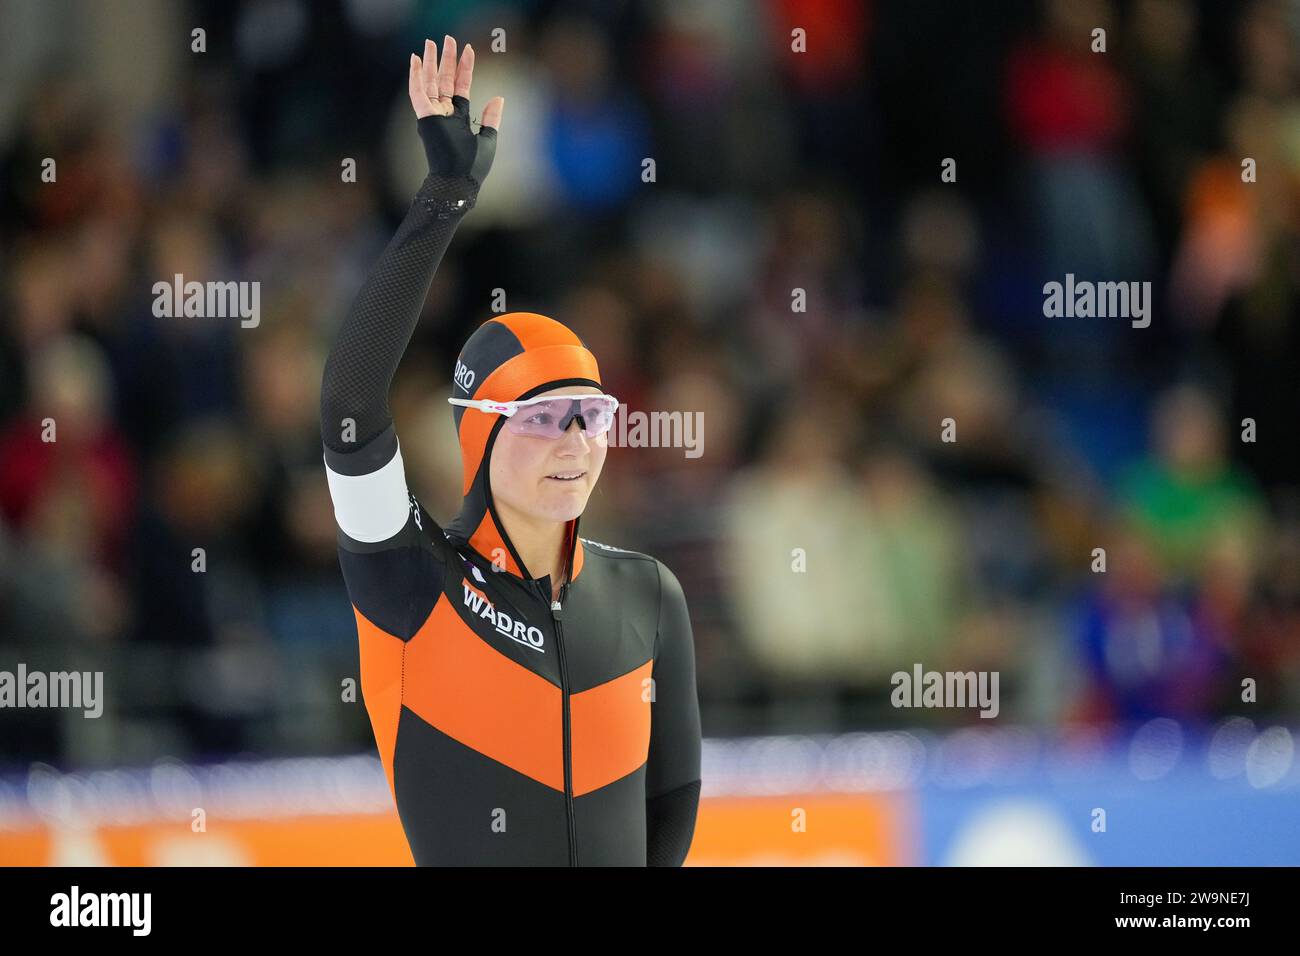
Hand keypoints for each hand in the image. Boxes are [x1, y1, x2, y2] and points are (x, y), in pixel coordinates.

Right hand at [409, 35, 501, 187]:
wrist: (459, 181)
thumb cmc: (473, 167)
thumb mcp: (488, 139)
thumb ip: (491, 119)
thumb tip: (498, 98)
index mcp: (458, 118)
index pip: (460, 87)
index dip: (465, 68)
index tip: (469, 50)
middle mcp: (443, 114)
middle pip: (444, 80)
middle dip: (446, 59)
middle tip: (447, 38)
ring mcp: (433, 115)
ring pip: (430, 82)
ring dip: (430, 61)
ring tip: (430, 42)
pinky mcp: (425, 117)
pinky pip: (418, 93)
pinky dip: (415, 76)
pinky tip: (416, 60)